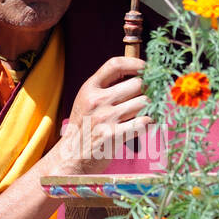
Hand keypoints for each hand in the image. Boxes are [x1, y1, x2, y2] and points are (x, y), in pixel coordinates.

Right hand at [52, 56, 149, 174]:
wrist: (71, 155)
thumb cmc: (83, 126)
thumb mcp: (86, 100)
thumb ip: (105, 87)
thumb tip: (136, 74)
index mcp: (89, 88)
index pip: (115, 64)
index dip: (135, 62)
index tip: (145, 67)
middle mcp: (97, 100)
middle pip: (137, 83)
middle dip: (145, 90)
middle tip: (145, 96)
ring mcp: (106, 118)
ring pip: (144, 102)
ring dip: (147, 107)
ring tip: (140, 113)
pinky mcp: (115, 135)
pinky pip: (144, 122)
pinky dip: (147, 122)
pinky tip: (141, 124)